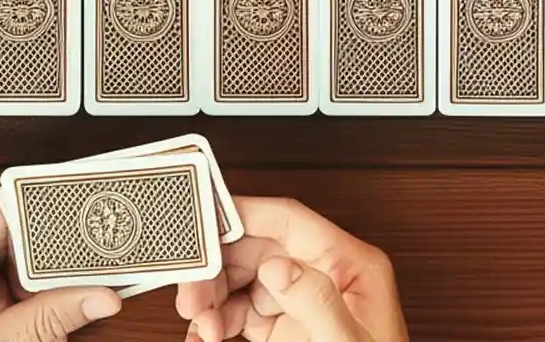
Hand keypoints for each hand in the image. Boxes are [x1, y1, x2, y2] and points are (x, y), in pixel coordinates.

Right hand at [177, 197, 407, 341]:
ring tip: (201, 323)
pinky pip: (240, 309)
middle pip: (255, 248)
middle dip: (217, 268)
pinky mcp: (284, 325)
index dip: (242, 215)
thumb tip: (278, 266)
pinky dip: (216, 319)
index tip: (205, 224)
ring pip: (241, 278)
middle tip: (193, 293)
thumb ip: (316, 302)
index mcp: (350, 265)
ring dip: (212, 298)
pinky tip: (205, 333)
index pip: (288, 220)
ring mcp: (301, 299)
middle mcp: (323, 275)